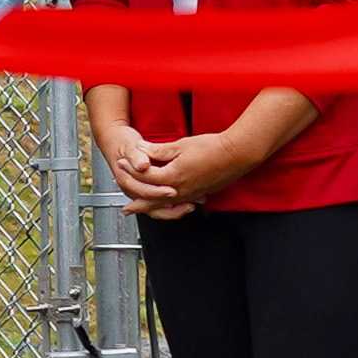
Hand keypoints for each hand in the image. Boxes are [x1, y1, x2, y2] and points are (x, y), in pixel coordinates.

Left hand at [94, 120, 257, 219]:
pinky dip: (168, 208)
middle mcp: (179, 190)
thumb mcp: (180, 145)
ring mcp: (190, 195)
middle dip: (137, 202)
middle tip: (125, 208)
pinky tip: (166, 207)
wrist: (236, 154)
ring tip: (142, 212)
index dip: (131, 169)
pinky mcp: (198, 194)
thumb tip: (142, 151)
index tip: (122, 164)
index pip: (145, 176)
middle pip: (151, 199)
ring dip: (151, 209)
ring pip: (165, 206)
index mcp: (172, 176)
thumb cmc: (211, 147)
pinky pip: (178, 205)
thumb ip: (158, 151)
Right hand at [94, 120, 193, 219]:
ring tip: (191, 205)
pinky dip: (173, 206)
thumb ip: (136, 157)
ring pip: (157, 209)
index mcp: (127, 179)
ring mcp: (140, 192)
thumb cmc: (123, 144)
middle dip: (171, 208)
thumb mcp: (129, 147)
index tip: (172, 191)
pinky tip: (187, 203)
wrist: (116, 142)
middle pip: (151, 206)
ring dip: (174, 210)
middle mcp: (133, 189)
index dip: (158, 192)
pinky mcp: (147, 191)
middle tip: (189, 204)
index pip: (143, 191)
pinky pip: (160, 205)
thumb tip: (142, 166)